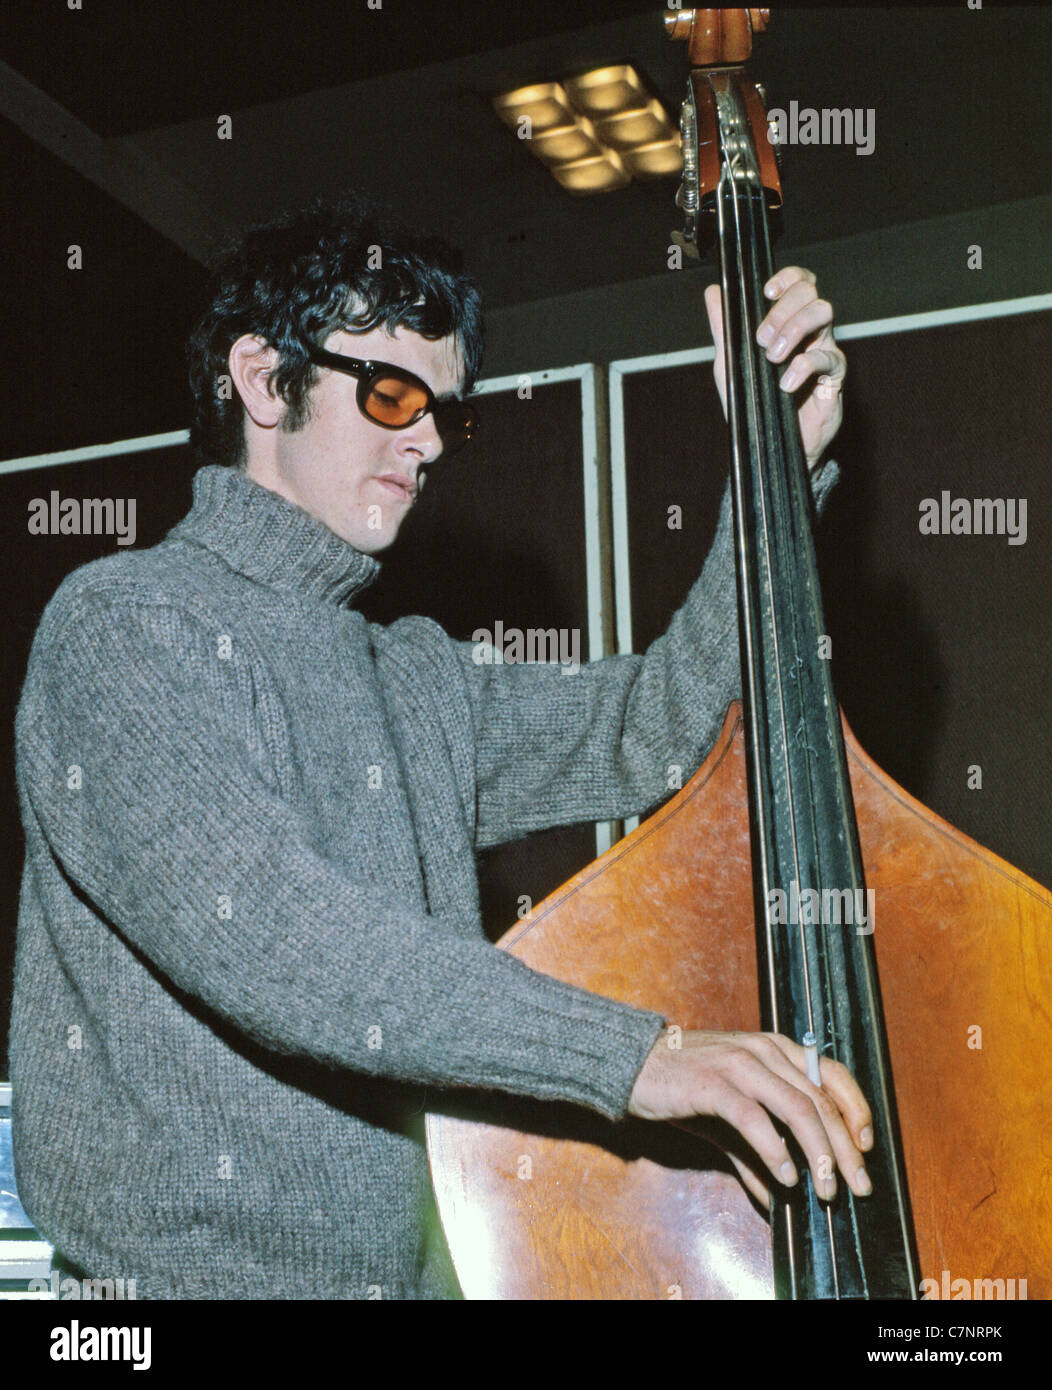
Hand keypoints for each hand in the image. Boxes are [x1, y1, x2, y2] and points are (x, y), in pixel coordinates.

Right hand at [628, 1028, 872, 1209]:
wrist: (633, 1064)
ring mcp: (738, 1064)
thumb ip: (756, 1154)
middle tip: (857, 1186)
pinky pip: (754, 1118)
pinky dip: (775, 1151)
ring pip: (797, 1108)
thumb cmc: (683, 1085)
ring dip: (818, 1154)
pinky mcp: (712, 1083)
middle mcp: (763, 1051)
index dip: (856, 1110)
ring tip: (825, 1189)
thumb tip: (778, 1197)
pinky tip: (784, 1178)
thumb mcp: (728, 1118)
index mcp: (774, 1049)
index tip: (866, 1147)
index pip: (832, 1074)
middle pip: (821, 1101)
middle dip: (845, 1149)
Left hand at [705, 267, 845, 468]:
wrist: (769, 444)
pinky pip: (827, 357)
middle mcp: (810, 330)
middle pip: (810, 293)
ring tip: (773, 357)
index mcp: (788, 321)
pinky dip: (803, 367)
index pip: (798, 283)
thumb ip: (723, 328)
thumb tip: (713, 292)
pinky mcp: (834, 376)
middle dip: (783, 310)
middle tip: (761, 338)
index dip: (788, 278)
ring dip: (795, 328)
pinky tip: (785, 384)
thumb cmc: (754, 401)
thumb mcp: (731, 362)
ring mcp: (824, 350)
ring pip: (824, 313)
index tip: (766, 292)